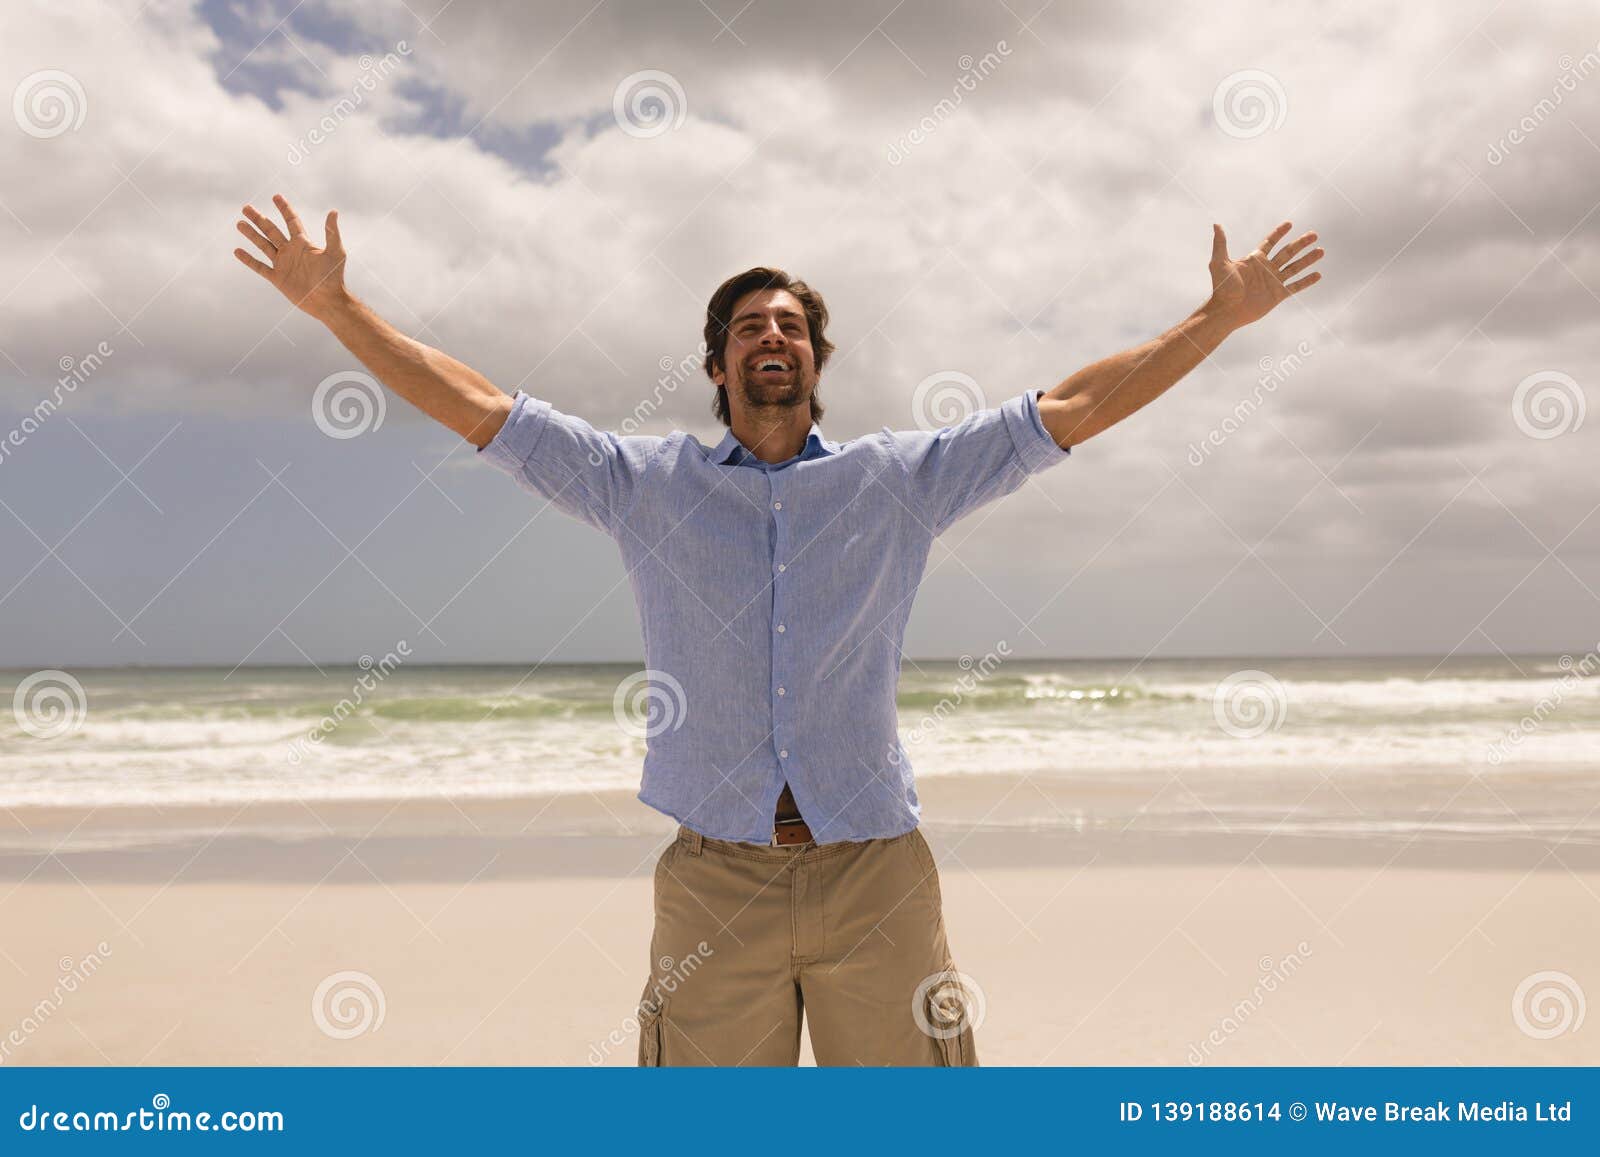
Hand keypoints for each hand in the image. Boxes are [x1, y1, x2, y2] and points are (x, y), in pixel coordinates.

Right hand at [233, 194, 347, 318]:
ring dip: (251, 234)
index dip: (284, 209)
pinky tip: (237, 251)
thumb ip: (332, 232)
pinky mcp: (278, 278)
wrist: (327, 301)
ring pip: (263, 245)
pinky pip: (260, 267)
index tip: (276, 196)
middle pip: (272, 231)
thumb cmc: (333, 277)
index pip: (291, 221)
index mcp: (303, 243)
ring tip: (239, 223)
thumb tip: (333, 211)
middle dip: (259, 219)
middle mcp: (291, 251)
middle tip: (245, 207)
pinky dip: (249, 260)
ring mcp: (283, 264)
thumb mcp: (335, 252)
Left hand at [1202, 220, 1322, 330]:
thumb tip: (1216, 224)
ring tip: (1321, 251)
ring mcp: (1273, 282)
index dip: (1279, 233)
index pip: (1270, 242)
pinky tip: (1318, 275)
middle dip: (1301, 243)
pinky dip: (1306, 281)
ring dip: (1308, 259)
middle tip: (1314, 235)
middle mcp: (1266, 269)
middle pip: (1287, 252)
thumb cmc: (1221, 288)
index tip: (1290, 224)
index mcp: (1255, 259)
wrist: (1226, 311)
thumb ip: (1220, 244)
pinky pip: (1295, 286)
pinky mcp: (1277, 295)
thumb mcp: (1219, 263)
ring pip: (1294, 267)